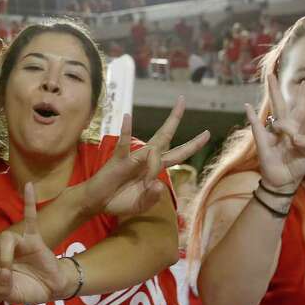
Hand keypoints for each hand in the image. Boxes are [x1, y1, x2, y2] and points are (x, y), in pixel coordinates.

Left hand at [0, 184, 75, 304]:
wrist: (51, 288)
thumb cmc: (27, 289)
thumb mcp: (11, 294)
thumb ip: (3, 286)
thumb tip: (3, 273)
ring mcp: (16, 242)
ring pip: (5, 238)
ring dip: (6, 254)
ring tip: (9, 270)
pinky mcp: (33, 239)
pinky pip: (31, 219)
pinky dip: (29, 203)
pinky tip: (28, 186)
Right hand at [81, 102, 210, 217]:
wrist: (97, 202)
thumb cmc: (119, 201)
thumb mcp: (141, 205)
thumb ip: (152, 198)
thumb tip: (158, 184)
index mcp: (155, 169)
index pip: (178, 154)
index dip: (192, 144)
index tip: (207, 132)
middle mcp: (146, 159)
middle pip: (165, 137)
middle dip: (174, 119)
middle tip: (182, 100)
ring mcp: (132, 157)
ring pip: (151, 149)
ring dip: (153, 165)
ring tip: (145, 184)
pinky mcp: (118, 159)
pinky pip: (124, 144)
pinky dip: (126, 131)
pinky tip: (127, 117)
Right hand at [245, 72, 304, 191]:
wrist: (285, 181)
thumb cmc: (297, 166)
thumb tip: (296, 136)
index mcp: (296, 129)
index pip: (300, 109)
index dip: (302, 97)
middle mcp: (283, 127)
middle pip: (281, 104)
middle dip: (277, 89)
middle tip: (272, 74)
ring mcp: (272, 133)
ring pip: (272, 111)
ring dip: (271, 95)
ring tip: (268, 80)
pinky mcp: (263, 142)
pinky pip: (257, 127)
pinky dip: (252, 118)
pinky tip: (247, 107)